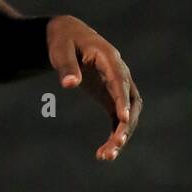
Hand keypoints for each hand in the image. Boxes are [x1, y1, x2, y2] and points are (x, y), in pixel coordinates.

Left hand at [47, 14, 142, 160]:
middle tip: (113, 148)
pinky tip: (103, 152)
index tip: (122, 118)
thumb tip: (70, 84)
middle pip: (131, 101)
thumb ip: (66, 66)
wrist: (68, 35)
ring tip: (106, 156)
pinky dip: (114, 134)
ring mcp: (118, 86)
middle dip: (125, 124)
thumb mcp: (60, 49)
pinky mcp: (112, 96)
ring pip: (128, 113)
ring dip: (121, 134)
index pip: (120, 81)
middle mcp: (119, 73)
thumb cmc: (63, 40)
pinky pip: (118, 118)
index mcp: (109, 57)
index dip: (122, 99)